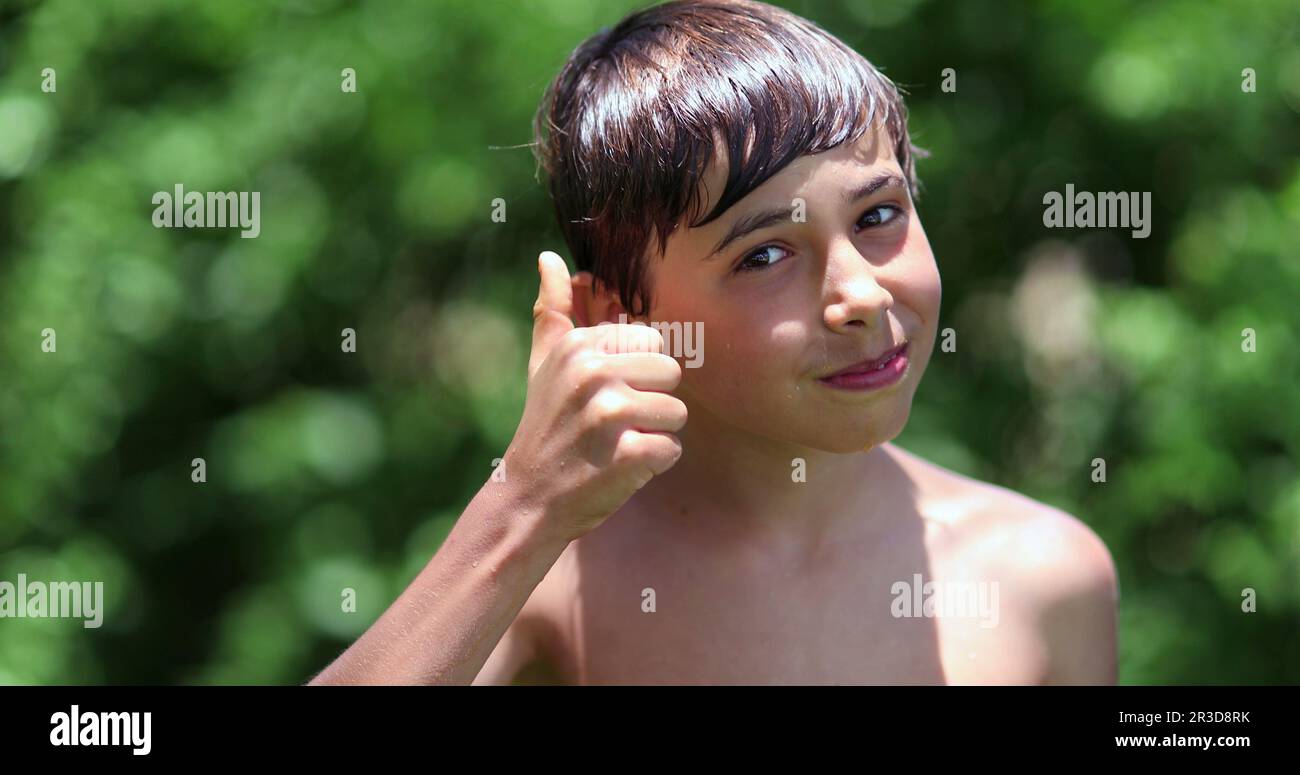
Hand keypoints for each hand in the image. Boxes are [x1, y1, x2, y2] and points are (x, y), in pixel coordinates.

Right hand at [501, 251, 686, 541]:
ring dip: (654, 434)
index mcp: (578, 346)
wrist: (528, 499)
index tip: (603, 395)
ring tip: (616, 445)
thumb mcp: (544, 364)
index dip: (636, 372)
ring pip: (676, 412)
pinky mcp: (626, 456)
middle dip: (651, 402)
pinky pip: (671, 450)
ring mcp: (609, 415)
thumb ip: (554, 310)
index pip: (651, 341)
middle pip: (670, 373)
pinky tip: (620, 469)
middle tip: (613, 424)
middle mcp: (592, 373)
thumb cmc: (545, 426)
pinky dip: (653, 466)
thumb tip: (549, 257)